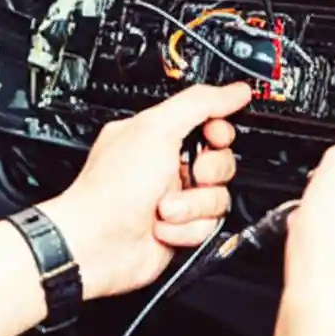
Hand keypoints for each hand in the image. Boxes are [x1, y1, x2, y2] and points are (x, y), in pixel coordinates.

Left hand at [38, 83, 251, 299]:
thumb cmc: (112, 188)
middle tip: (189, 175)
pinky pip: (209, 224)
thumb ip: (200, 103)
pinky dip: (187, 228)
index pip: (208, 122)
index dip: (218, 131)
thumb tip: (234, 91)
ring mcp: (176, 198)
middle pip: (221, 161)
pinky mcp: (182, 228)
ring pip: (218, 196)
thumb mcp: (157, 129)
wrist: (100, 244)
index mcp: (157, 134)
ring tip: (165, 208)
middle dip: (208, 172)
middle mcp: (166, 165)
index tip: (213, 136)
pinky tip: (163, 227)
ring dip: (193, 205)